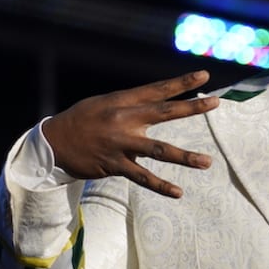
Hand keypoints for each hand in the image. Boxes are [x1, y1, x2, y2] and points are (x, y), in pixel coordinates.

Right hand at [41, 70, 220, 197]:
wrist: (51, 143)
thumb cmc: (82, 121)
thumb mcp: (105, 104)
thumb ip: (131, 104)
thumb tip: (157, 102)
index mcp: (122, 101)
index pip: (157, 89)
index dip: (181, 83)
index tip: (204, 76)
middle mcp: (123, 119)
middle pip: (163, 112)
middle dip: (192, 108)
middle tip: (216, 103)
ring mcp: (120, 143)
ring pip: (158, 150)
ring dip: (184, 157)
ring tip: (207, 162)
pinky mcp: (114, 164)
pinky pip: (141, 176)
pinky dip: (160, 185)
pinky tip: (177, 192)